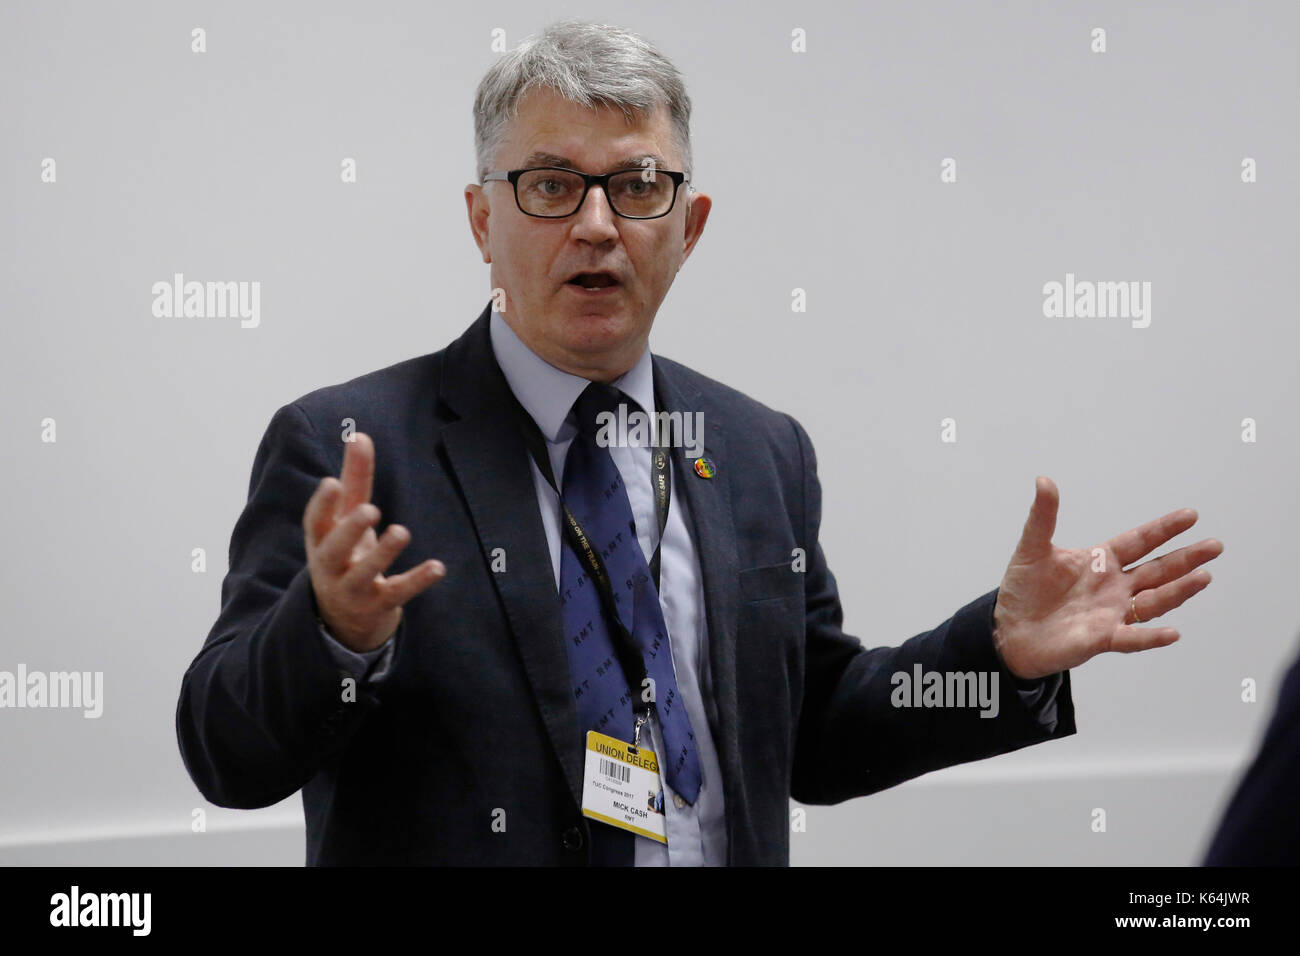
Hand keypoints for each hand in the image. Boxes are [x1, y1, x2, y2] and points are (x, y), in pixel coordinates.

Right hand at [303, 432, 445, 651]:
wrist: (343, 616)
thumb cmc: (345, 551)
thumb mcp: (346, 518)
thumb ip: (354, 478)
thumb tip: (358, 434)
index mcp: (321, 540)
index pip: (315, 521)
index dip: (322, 503)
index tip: (332, 482)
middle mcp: (331, 566)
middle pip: (334, 549)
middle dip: (349, 530)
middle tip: (370, 509)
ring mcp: (353, 588)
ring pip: (365, 573)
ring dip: (384, 553)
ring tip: (402, 531)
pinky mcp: (379, 604)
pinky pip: (398, 593)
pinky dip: (417, 580)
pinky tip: (438, 567)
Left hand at [992, 477, 1222, 679]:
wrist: (1008, 629)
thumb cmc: (1023, 590)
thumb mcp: (1032, 548)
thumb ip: (1042, 516)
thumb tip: (1044, 480)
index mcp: (1100, 561)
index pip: (1139, 541)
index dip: (1164, 529)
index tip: (1191, 515)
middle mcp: (1113, 586)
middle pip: (1157, 570)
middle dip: (1186, 558)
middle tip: (1215, 545)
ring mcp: (1111, 613)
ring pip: (1153, 601)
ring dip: (1178, 591)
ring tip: (1203, 577)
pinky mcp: (1101, 639)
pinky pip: (1132, 638)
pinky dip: (1151, 637)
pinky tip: (1172, 633)